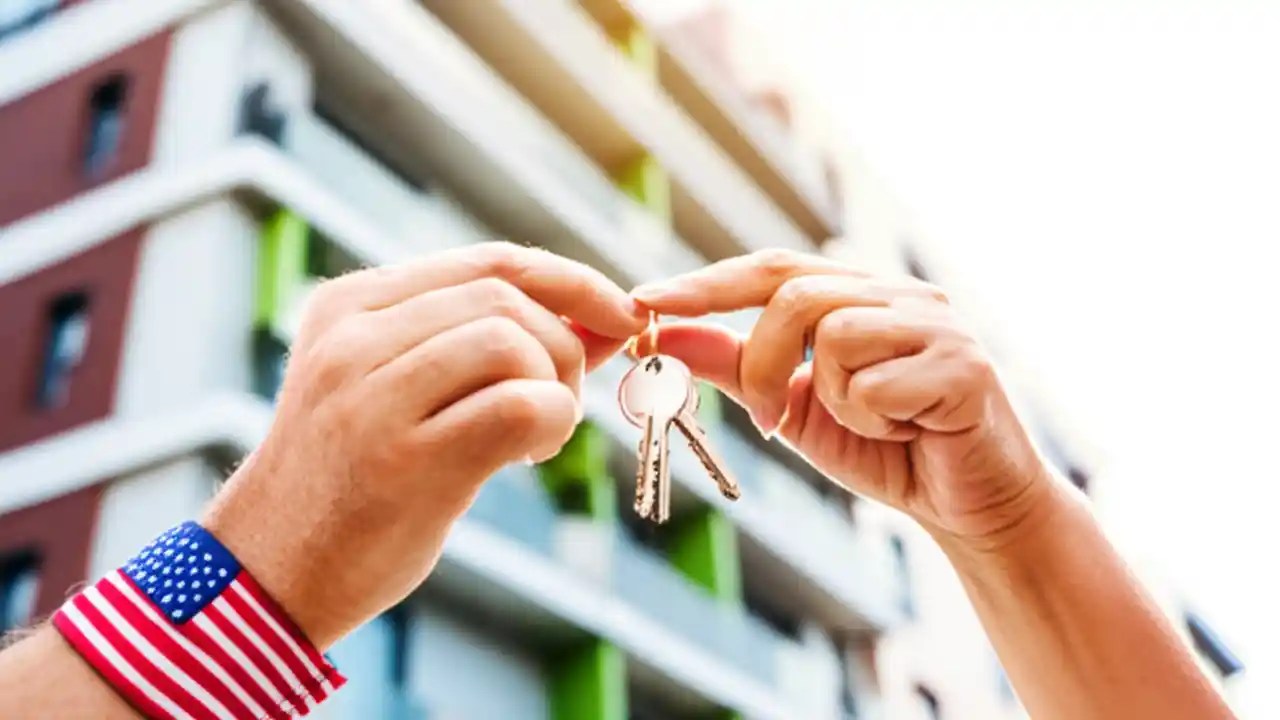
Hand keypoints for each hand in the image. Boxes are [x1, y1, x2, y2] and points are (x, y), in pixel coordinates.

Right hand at [203, 243, 646, 647]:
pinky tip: (526, 454)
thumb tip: (606, 320)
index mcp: (349, 305)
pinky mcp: (403, 462)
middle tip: (556, 401)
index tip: (620, 314)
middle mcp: (353, 338)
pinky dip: (549, 422)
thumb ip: (483, 343)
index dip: (572, 282)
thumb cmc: (355, 479)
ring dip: (554, 388)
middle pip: (508, 297)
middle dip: (565, 345)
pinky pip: (517, 406)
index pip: (490, 262)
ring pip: (513, 342)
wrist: (273, 572)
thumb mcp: (396, 386)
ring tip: (533, 437)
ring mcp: (372, 397)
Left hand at [632, 250, 1063, 550]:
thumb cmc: (884, 446)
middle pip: (794, 298)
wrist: (968, 503)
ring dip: (832, 399)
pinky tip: (906, 431)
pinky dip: (873, 422)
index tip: (643, 301)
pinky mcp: (964, 364)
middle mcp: (898, 292)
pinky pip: (875, 386)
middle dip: (761, 363)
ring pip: (835, 336)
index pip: (770, 268)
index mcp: (858, 292)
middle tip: (769, 421)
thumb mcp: (793, 405)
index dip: (705, 283)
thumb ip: (735, 366)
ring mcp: (936, 322)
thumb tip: (663, 335)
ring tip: (870, 423)